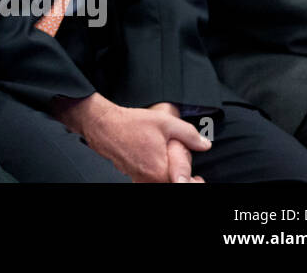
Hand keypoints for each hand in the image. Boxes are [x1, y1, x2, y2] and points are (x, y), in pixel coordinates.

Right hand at [54, 93, 209, 182]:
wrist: (102, 124)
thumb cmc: (130, 123)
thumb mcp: (165, 123)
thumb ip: (189, 134)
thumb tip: (205, 144)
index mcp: (160, 170)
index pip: (183, 184)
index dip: (193, 183)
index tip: (199, 180)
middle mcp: (149, 179)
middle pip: (171, 183)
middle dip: (181, 178)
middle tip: (190, 173)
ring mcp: (139, 179)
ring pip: (160, 182)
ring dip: (168, 176)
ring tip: (172, 163)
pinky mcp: (131, 175)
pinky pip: (148, 181)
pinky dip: (156, 175)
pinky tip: (156, 161)